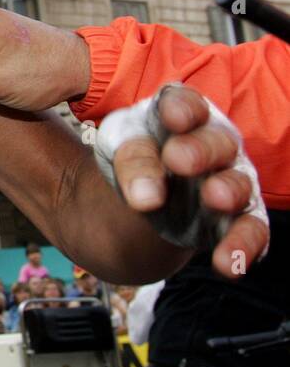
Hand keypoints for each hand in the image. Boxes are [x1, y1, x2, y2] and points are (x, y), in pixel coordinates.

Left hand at [101, 85, 268, 279]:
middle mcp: (212, 143)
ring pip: (238, 184)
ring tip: (214, 198)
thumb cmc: (133, 156)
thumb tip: (126, 177)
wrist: (139, 200)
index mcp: (179, 114)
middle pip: (215, 142)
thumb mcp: (116, 146)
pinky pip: (249, 230)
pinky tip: (230, 263)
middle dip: (199, 150)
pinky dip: (243, 245)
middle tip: (178, 160)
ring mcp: (228, 181)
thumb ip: (124, 152)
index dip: (181, 108)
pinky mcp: (235, 219)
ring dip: (229, 191)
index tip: (171, 117)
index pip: (184, 104)